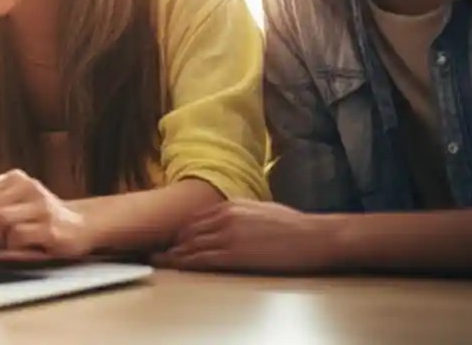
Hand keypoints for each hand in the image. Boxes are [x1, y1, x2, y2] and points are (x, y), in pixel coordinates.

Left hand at [0, 169, 92, 260]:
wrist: (82, 226)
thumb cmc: (40, 221)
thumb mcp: (13, 209)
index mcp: (14, 179)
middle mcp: (27, 186)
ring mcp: (41, 206)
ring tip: (10, 242)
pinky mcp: (50, 228)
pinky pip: (16, 236)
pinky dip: (13, 247)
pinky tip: (24, 246)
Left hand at [153, 200, 342, 273]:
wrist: (311, 236)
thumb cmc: (292, 225)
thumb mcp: (259, 209)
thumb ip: (239, 213)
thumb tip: (227, 219)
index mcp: (230, 205)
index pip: (195, 217)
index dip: (182, 230)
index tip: (174, 238)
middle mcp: (223, 217)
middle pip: (188, 231)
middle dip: (174, 241)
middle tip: (161, 250)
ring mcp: (226, 235)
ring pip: (190, 245)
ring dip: (174, 253)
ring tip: (160, 259)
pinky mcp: (232, 254)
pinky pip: (201, 259)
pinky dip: (185, 262)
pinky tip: (176, 266)